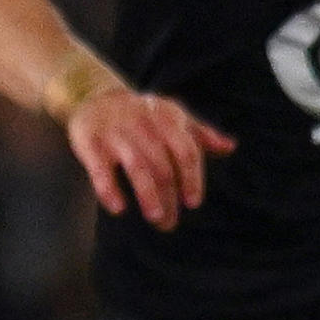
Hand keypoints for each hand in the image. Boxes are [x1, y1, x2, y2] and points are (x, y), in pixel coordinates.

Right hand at [63, 82, 232, 228]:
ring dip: (148, 195)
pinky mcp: (90, 142)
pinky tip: (117, 208)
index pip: (186, 151)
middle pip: (162, 165)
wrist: (94, 95)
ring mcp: (115, 133)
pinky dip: (109, 189)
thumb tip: (229, 147)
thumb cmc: (142, 114)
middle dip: (169, 197)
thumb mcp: (172, 116)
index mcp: (167, 118)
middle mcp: (143, 124)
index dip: (192, 178)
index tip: (192, 203)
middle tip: (169, 223)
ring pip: (137, 167)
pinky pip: (100, 168)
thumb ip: (200, 134)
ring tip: (156, 218)